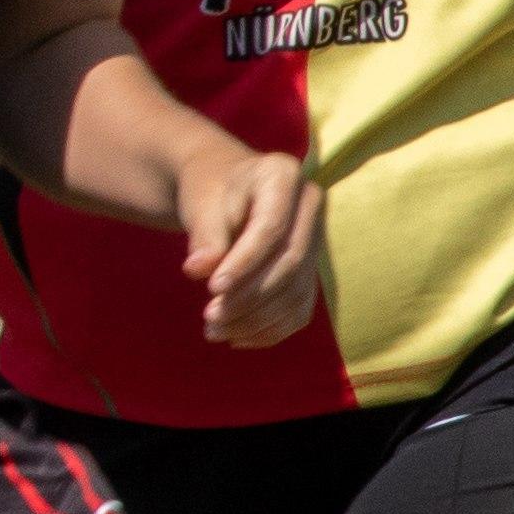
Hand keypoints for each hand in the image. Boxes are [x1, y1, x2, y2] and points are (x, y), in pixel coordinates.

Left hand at [173, 144, 322, 344]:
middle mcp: (310, 205)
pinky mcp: (312, 268)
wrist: (224, 190)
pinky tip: (237, 338)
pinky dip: (270, 329)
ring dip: (256, 319)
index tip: (212, 288)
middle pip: (289, 262)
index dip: (244, 263)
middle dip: (249, 296)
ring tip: (214, 331)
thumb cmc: (211, 192)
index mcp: (283, 175)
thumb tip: (197, 271)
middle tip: (210, 317)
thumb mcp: (201, 205)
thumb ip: (204, 236)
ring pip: (296, 290)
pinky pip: (300, 307)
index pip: (272, 228)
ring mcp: (316, 238)